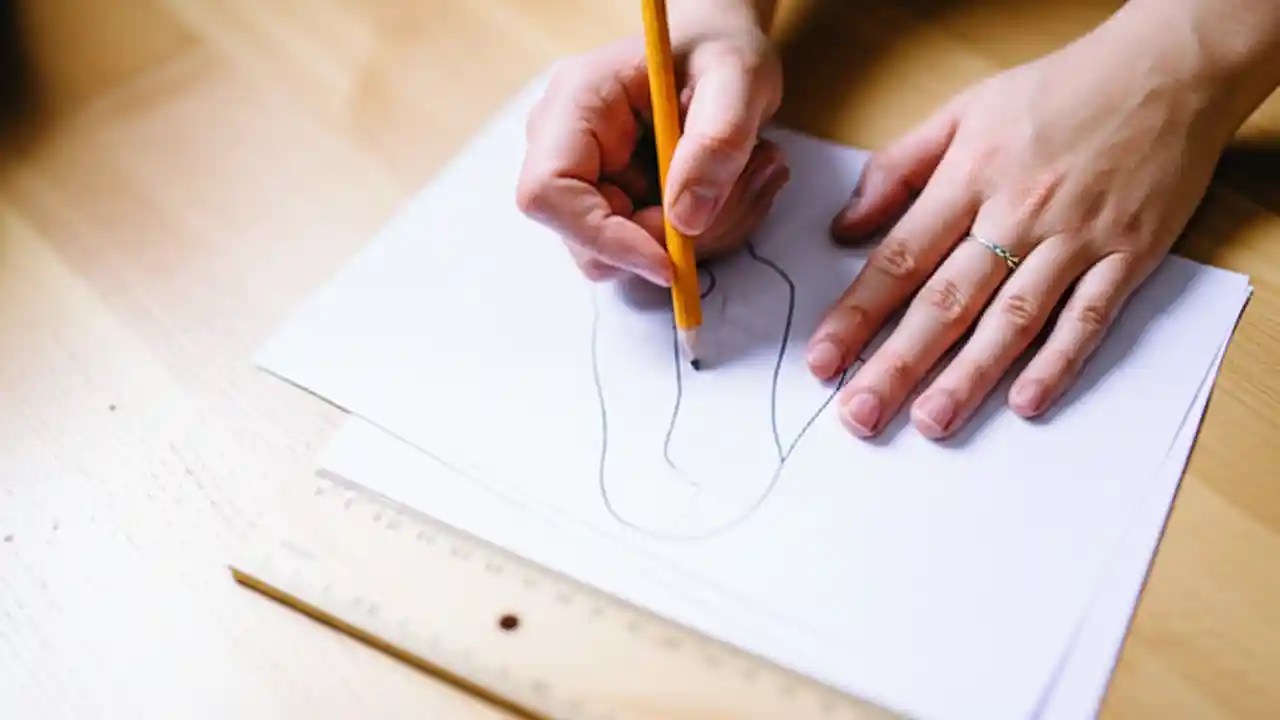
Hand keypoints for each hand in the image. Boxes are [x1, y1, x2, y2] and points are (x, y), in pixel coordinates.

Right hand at [516, 23, 784, 285]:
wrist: (718, 53)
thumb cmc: (720, 50)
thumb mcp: (738, 78)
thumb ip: (718, 139)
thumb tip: (686, 218)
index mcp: (574, 103)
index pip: (548, 193)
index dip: (603, 238)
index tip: (668, 260)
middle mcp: (563, 146)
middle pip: (587, 240)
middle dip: (667, 240)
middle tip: (738, 192)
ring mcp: (585, 178)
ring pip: (625, 254)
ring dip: (698, 235)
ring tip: (748, 175)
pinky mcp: (615, 201)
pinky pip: (649, 248)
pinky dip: (702, 232)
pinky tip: (732, 187)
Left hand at [806, 16, 1244, 439]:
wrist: (1169, 69)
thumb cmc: (1059, 89)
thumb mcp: (963, 109)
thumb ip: (898, 169)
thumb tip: (846, 227)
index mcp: (970, 177)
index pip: (900, 258)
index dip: (857, 313)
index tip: (823, 358)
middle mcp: (1018, 212)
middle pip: (948, 300)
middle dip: (898, 362)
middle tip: (861, 413)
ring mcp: (1076, 237)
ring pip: (1014, 317)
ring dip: (969, 375)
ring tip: (931, 421)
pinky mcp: (1128, 254)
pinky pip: (1089, 316)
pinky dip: (1059, 361)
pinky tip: (1026, 401)